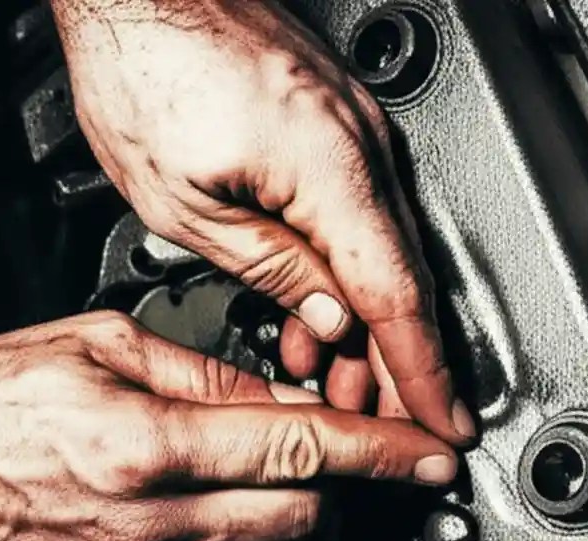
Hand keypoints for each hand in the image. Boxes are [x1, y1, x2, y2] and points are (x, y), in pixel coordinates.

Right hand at [0, 312, 456, 540]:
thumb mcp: (102, 342)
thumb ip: (203, 369)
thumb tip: (279, 391)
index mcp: (150, 442)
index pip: (300, 447)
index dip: (381, 451)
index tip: (428, 455)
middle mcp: (147, 519)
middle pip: (296, 518)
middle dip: (342, 489)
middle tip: (343, 460)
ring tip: (316, 520)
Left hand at [52, 0, 475, 442]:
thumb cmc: (144, 68)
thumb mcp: (186, 203)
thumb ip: (271, 269)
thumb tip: (330, 322)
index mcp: (332, 170)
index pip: (395, 297)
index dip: (422, 372)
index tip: (443, 424)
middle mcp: (361, 145)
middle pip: (398, 279)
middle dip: (390, 362)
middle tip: (375, 420)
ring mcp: (355, 127)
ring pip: (380, 248)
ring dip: (362, 320)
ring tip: (328, 377)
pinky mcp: (335, 119)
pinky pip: (361, 211)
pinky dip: (346, 268)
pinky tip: (316, 307)